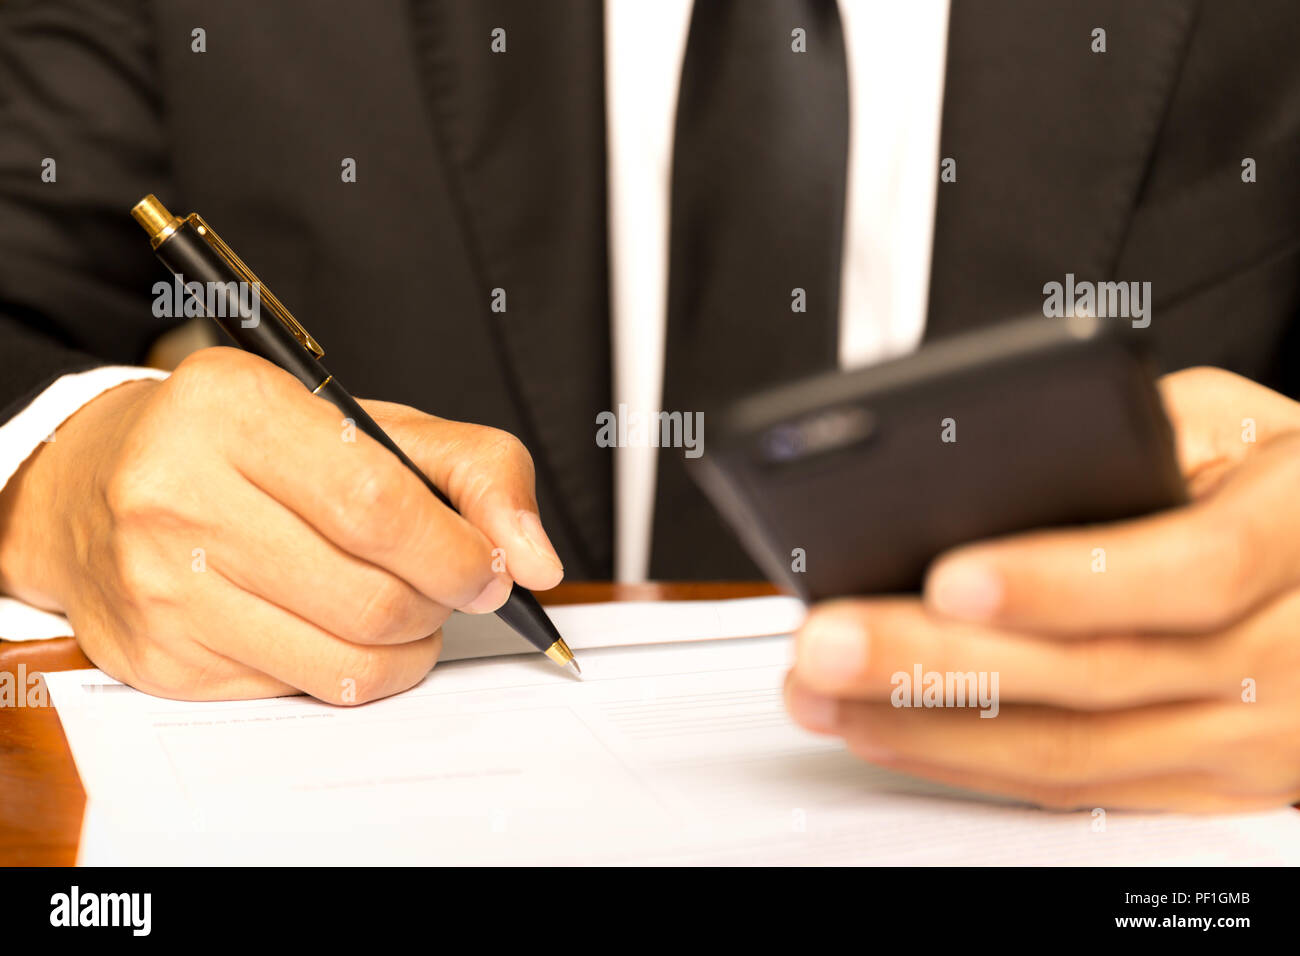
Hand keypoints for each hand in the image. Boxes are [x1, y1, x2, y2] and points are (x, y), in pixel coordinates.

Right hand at [0, 347, 563, 702]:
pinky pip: (302, 689)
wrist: (97, 483)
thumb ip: (473, 469)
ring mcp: (160, 587)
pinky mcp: (161, 659)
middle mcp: (178, 495)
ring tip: (405, 609)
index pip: (376, 503)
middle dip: (441, 603)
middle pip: (370, 595)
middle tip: (451, 586)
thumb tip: (535, 557)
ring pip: (344, 659)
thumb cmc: (247, 447)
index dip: (457, 550)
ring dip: (408, 647)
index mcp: (232, 408)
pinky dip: (351, 669)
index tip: (490, 565)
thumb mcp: (364, 423)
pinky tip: (336, 626)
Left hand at [785, 367, 1299, 811]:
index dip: (1063, 580)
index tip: (951, 575)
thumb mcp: (1238, 425)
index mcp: (1299, 536)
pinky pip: (1077, 787)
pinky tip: (890, 733)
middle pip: (1098, 674)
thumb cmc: (1290, 488)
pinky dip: (970, 761)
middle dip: (940, 664)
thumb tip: (998, 457)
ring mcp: (1251, 736)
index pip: (1185, 571)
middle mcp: (1288, 654)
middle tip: (832, 642)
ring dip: (930, 726)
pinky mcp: (1208, 781)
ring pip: (1072, 750)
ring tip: (827, 691)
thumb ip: (1135, 434)